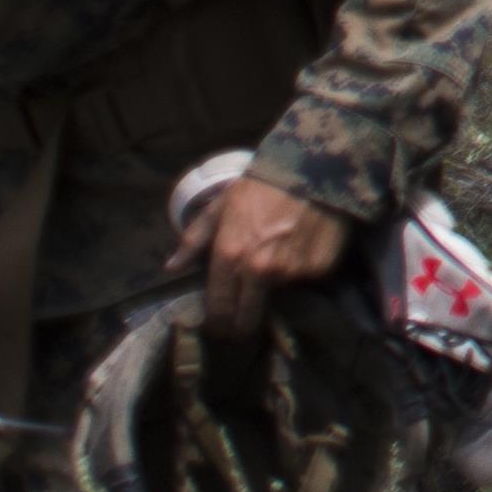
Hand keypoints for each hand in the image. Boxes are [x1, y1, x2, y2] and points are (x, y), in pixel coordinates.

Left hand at [190, 170, 350, 339]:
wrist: (313, 165)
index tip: (219, 326)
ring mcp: (292, 272)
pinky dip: (302, 275)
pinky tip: (301, 254)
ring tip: (277, 270)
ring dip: (274, 293)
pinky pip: (306, 283)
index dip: (217, 324)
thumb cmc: (261, 185)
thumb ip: (194, 239)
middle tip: (243, 320)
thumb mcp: (220, 206)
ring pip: (278, 300)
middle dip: (241, 325)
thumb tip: (172, 267)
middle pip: (247, 321)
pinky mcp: (320, 269)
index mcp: (230, 256)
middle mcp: (260, 270)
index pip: (219, 310)